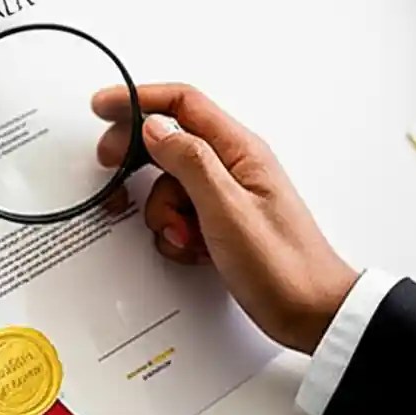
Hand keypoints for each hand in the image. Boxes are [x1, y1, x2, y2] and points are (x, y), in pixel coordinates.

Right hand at [94, 83, 357, 353]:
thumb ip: (189, 162)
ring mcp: (227, 195)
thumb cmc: (283, 266)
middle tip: (112, 171)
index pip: (182, 104)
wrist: (312, 314)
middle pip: (170, 141)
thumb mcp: (227, 210)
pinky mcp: (222, 223)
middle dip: (137, 160)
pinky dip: (176, 233)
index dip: (139, 101)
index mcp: (240, 151)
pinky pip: (181, 215)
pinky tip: (193, 250)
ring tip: (184, 237)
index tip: (103, 107)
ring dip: (163, 212)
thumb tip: (155, 127)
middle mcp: (234, 166)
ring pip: (170, 185)